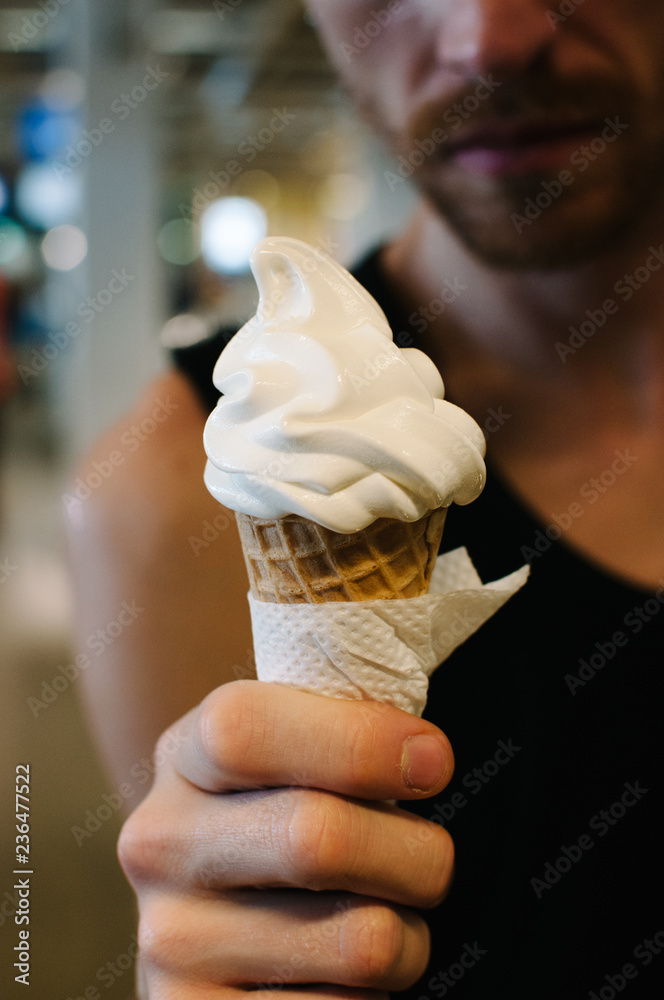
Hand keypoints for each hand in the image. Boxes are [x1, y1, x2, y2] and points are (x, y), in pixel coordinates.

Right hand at [118, 680, 454, 997]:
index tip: (432, 761)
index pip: (247, 731)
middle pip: (318, 839)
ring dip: (408, 935)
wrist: (222, 919)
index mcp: (186, 755)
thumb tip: (425, 758)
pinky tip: (340, 974)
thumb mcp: (299, 750)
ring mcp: (172, 942)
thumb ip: (348, 731)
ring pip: (362, 940)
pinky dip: (372, 997)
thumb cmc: (292, 815)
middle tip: (428, 859)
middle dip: (417, 853)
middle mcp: (161, 845)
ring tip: (380, 919)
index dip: (359, 742)